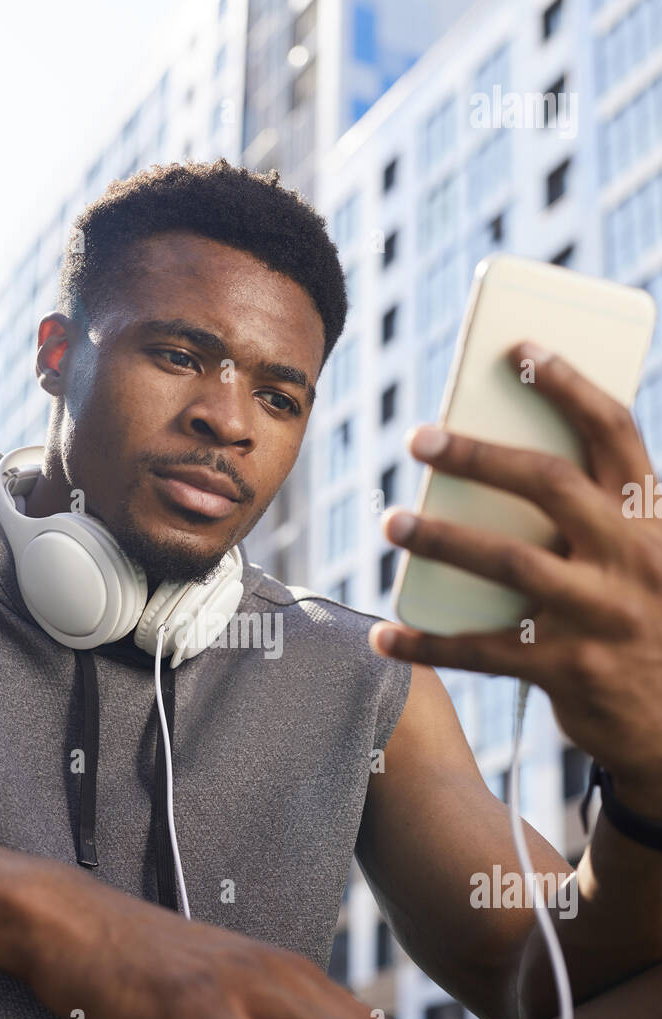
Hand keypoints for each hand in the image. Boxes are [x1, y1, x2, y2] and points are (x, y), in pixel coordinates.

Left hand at [370, 341, 661, 816]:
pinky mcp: (569, 670)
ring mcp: (602, 614)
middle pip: (549, 484)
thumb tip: (492, 467)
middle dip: (479, 454)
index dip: (567, 383)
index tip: (517, 349)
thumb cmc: (639, 619)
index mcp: (651, 517)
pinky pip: (483, 651)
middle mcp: (632, 557)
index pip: (613, 431)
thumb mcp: (639, 558)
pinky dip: (426, 644)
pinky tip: (383, 636)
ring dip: (443, 538)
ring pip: (510, 563)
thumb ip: (590, 517)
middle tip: (419, 437)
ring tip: (393, 522)